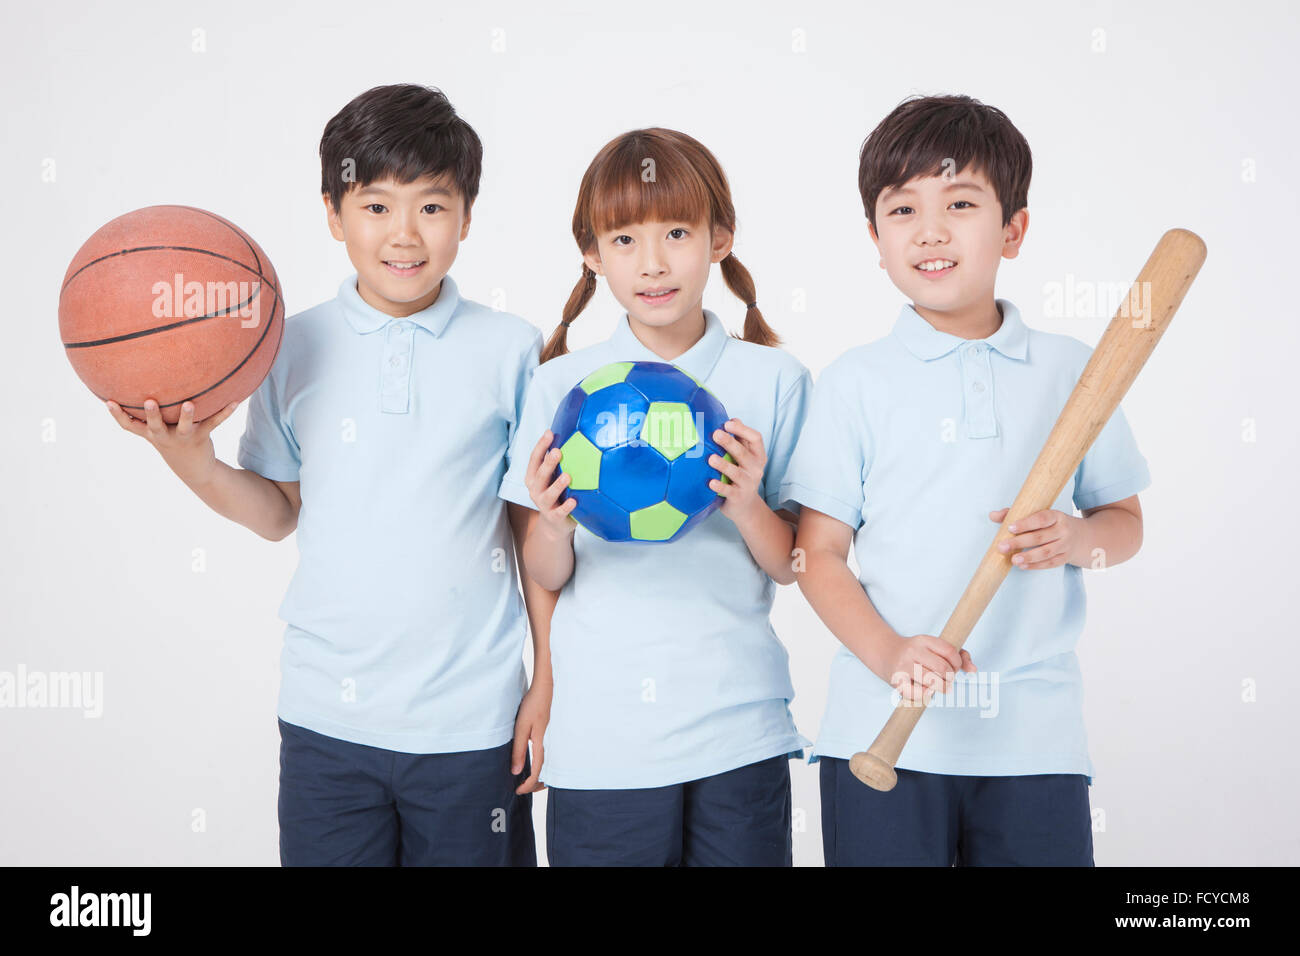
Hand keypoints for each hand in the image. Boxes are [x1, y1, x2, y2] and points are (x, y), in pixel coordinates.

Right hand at [105, 397, 239, 487]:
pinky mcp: (201, 437)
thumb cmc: (171, 441)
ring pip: (185, 426)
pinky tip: (235, 401)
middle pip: (155, 426)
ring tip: (191, 403)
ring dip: (188, 415)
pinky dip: (225, 412)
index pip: (129, 426)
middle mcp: (165, 436)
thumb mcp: (157, 430)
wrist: (193, 468)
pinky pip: (214, 422)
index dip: (118, 415)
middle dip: (151, 414)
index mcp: (151, 434)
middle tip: (149, 401)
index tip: (108, 401)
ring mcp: (183, 437)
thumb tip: (137, 384)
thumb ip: (147, 413)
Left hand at [511, 680, 549, 793]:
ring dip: (539, 776)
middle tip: (521, 789)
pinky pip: (546, 756)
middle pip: (545, 773)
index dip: (527, 785)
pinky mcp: (547, 735)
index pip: (536, 772)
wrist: (544, 689)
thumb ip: (519, 750)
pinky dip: (540, 766)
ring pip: (547, 766)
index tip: (517, 791)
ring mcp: (549, 740)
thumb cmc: (532, 706)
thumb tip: (516, 772)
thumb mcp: (521, 728)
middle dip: (535, 785)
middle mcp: (548, 745)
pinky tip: (531, 763)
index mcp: (541, 745)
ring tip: (526, 781)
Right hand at [524, 430, 576, 537]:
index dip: (541, 446)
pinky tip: (574, 501)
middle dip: (548, 463)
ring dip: (557, 485)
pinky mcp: (553, 517)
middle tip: (557, 451)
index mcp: (533, 477)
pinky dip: (566, 507)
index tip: (549, 433)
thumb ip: (557, 462)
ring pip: (548, 494)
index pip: (534, 459)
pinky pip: (559, 512)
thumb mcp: (552, 477)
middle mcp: (535, 489)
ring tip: (567, 476)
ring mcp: (543, 504)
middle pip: (540, 474)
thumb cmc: (556, 493)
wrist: (554, 524)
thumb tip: (570, 435)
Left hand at [707, 418, 765, 522]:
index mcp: (758, 455)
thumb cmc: (741, 475)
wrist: (745, 507)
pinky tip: (711, 482)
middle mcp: (755, 469)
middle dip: (730, 443)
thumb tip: (732, 419)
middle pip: (743, 453)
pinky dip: (720, 486)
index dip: (743, 429)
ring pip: (736, 472)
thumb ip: (740, 440)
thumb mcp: (744, 458)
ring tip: (711, 458)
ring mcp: (748, 484)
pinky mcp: (738, 497)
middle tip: (716, 434)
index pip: (756, 438)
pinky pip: (728, 491)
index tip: (727, 423)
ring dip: (723, 465)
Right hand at [879, 631, 975, 702]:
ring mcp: (903, 666)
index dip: (958, 663)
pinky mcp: (896, 680)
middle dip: (950, 678)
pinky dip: (926, 695)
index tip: (955, 668)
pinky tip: (927, 691)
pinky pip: (917, 693)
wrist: (884, 653)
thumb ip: (958, 655)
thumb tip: (973, 670)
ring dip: (942, 688)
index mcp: (924, 640)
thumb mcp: (934, 647)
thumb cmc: (916, 653)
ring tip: (941, 686)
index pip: (950, 651)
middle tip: (948, 680)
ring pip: (932, 681)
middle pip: (943, 668)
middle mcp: (913, 651)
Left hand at [990, 507, 1083, 569]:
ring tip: (1013, 560)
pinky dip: (1035, 565)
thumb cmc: (1051, 524)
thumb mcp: (1039, 515)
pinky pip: (1050, 563)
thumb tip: (992, 515)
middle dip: (1020, 542)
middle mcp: (1063, 530)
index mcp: (1056, 516)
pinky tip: (1022, 566)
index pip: (1041, 518)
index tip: (1010, 528)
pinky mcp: (1065, 558)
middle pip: (1040, 537)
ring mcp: (1065, 545)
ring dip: (1028, 557)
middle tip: (1002, 546)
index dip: (1026, 523)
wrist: (1081, 537)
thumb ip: (1014, 513)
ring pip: (1046, 552)